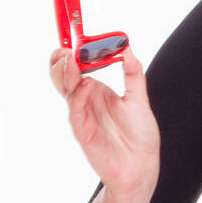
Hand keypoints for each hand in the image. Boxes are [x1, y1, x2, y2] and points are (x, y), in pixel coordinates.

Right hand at [49, 45, 160, 198]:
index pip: (77, 64)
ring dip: (64, 71)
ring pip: (63, 87)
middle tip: (69, 46)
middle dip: (61, 57)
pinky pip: (75, 107)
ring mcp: (81, 112)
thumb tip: (128, 48)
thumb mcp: (139, 99)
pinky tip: (86, 84)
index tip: (78, 35)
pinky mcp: (82, 128)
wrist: (140, 167)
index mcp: (96, 90)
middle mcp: (85, 99)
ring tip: (71, 58)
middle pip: (62, 73)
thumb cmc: (140, 137)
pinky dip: (78, 93)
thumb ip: (133, 74)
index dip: (75, 49)